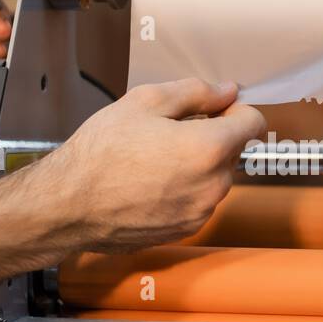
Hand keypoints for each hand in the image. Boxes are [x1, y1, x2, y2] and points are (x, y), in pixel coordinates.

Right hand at [22, 79, 265, 255]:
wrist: (69, 206)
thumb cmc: (100, 152)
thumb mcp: (144, 102)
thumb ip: (195, 92)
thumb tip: (227, 91)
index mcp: (209, 148)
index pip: (254, 123)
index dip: (234, 110)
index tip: (211, 109)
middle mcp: (213, 185)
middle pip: (235, 150)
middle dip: (212, 137)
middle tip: (169, 132)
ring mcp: (201, 212)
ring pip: (216, 177)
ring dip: (199, 165)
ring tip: (154, 159)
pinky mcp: (186, 230)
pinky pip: (199, 200)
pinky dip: (185, 189)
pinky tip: (150, 182)